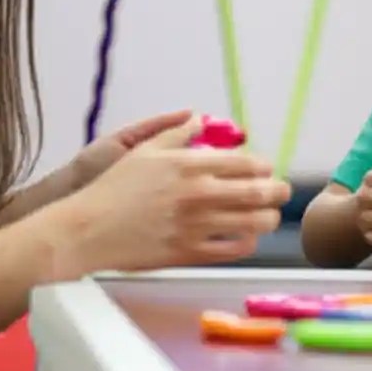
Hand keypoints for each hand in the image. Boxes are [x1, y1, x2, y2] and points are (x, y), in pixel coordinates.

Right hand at [56, 115, 291, 272]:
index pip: (245, 163)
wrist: (89, 230)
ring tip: (269, 216)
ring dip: (268, 218)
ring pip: (253, 222)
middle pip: (258, 192)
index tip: (267, 171)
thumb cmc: (113, 189)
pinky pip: (233, 249)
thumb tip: (198, 118)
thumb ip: (175, 134)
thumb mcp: (143, 151)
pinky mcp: (190, 252)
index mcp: (189, 165)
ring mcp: (196, 225)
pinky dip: (248, 242)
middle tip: (283, 192)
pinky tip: (247, 238)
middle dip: (278, 192)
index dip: (264, 168)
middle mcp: (198, 193)